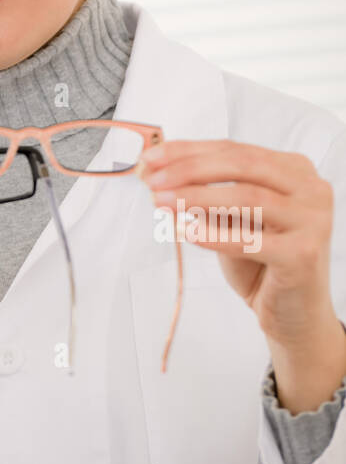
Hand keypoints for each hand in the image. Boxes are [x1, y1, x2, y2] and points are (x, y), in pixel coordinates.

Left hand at [138, 139, 345, 412]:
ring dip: (197, 198)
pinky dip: (214, 235)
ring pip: (247, 197)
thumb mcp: (233, 218)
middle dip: (190, 169)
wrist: (293, 314)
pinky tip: (186, 232)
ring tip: (162, 203)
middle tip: (153, 180)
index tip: (151, 158)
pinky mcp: (303, 255)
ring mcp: (312, 220)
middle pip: (242, 166)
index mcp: (294, 169)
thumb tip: (158, 172)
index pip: (235, 149)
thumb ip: (207, 191)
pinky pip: (250, 241)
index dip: (189, 151)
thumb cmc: (261, 261)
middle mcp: (311, 189)